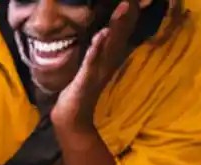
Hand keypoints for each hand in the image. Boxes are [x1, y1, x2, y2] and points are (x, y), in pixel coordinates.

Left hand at [51, 1, 138, 131]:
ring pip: (109, 44)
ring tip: (124, 6)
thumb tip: (105, 33)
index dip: (129, 16)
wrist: (71, 116)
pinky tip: (102, 34)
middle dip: (128, 14)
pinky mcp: (85, 79)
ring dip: (117, 25)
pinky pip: (92, 61)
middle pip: (120, 34)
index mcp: (108, 58)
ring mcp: (98, 70)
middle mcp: (107, 62)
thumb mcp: (90, 67)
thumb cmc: (78, 90)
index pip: (122, 32)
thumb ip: (98, 52)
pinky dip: (97, 48)